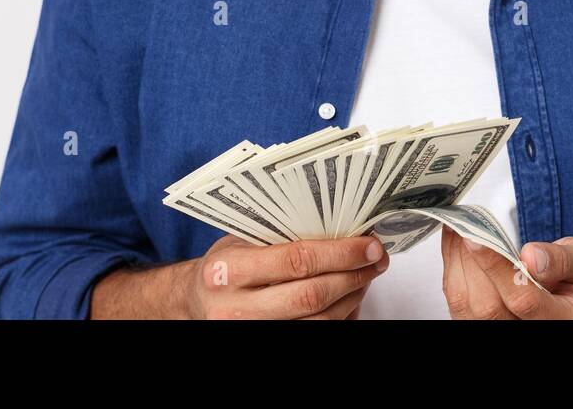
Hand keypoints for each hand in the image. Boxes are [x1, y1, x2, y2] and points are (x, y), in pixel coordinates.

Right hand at [179, 234, 389, 318]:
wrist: (196, 302)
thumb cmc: (225, 266)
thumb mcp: (241, 242)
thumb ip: (282, 237)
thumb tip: (343, 228)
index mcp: (229, 270)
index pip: (296, 261)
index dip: (340, 253)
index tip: (368, 244)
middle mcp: (236, 308)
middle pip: (311, 296)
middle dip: (353, 276)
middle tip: (376, 260)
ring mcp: (249, 332)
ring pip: (318, 322)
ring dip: (351, 298)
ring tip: (365, 276)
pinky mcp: (265, 344)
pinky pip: (314, 335)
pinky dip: (338, 318)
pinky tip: (349, 300)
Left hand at [440, 226, 572, 319]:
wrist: (572, 302)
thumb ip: (565, 259)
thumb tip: (531, 255)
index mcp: (562, 320)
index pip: (524, 301)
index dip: (497, 269)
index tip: (477, 239)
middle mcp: (529, 332)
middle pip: (489, 308)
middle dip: (472, 263)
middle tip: (466, 225)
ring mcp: (502, 331)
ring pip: (467, 308)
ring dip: (457, 264)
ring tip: (459, 228)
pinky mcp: (481, 324)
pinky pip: (458, 304)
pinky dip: (452, 270)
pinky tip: (455, 244)